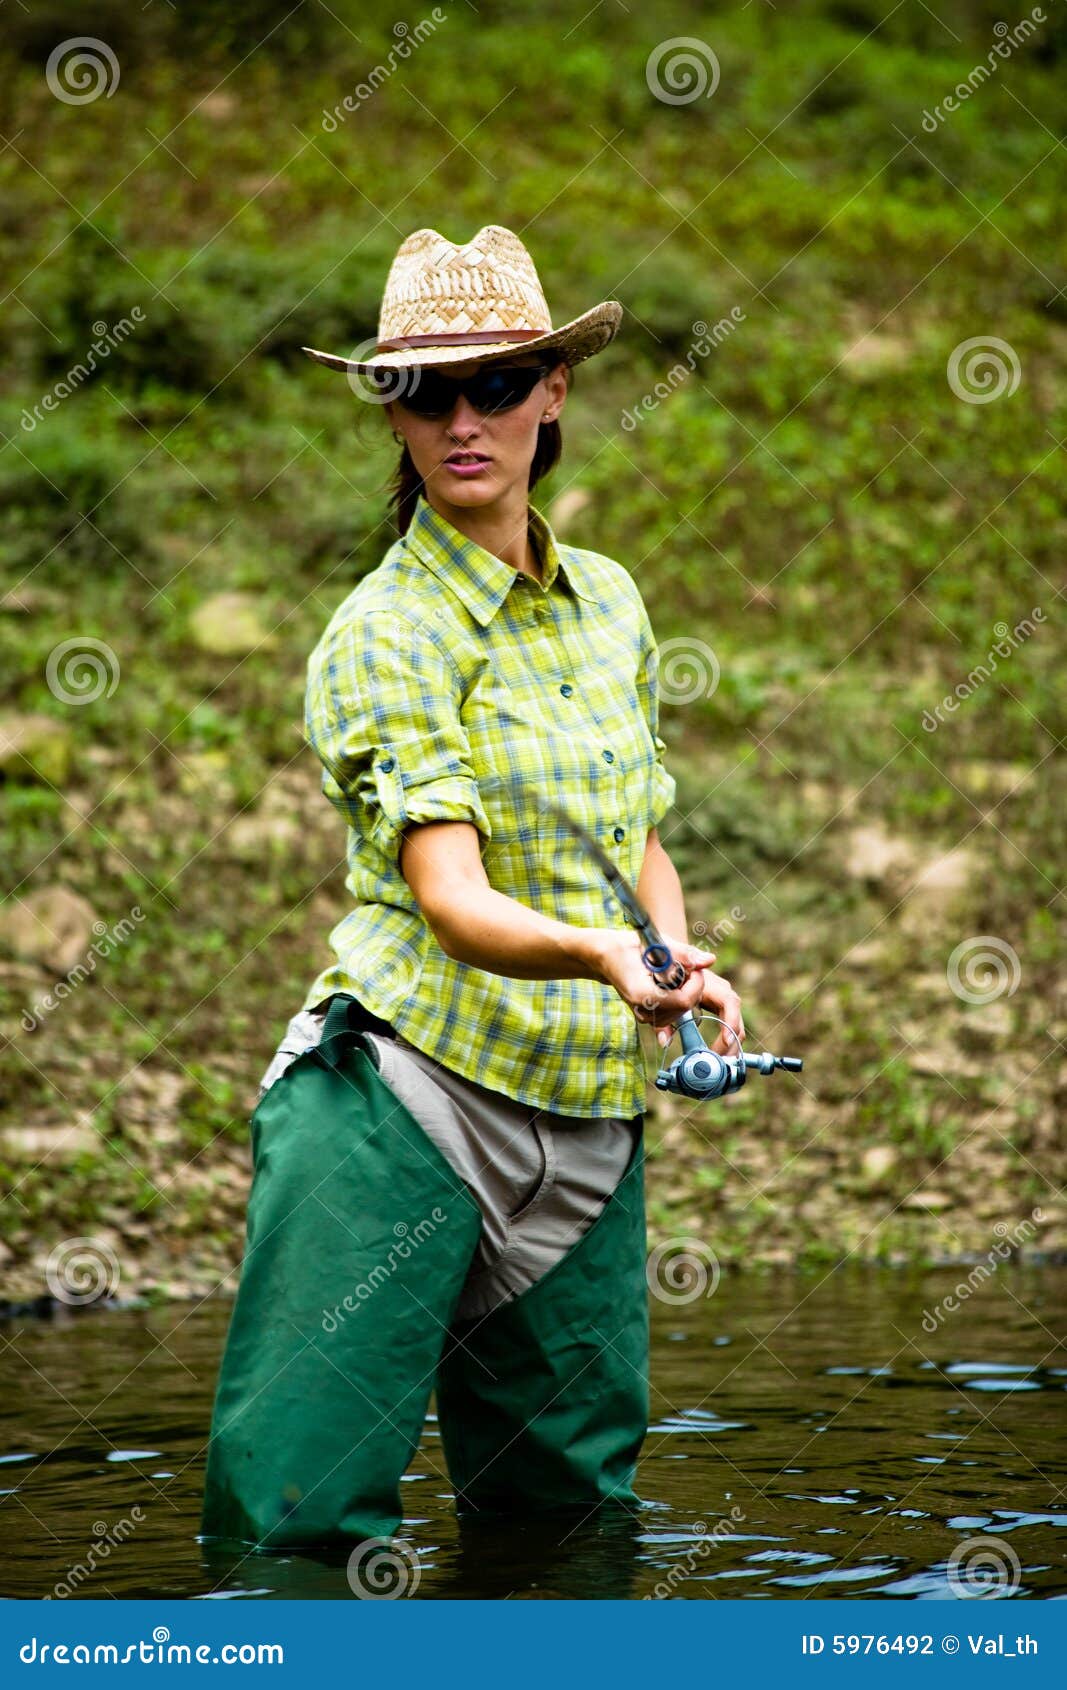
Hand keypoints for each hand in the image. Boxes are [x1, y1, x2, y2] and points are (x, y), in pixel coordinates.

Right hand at [587, 929, 724, 1044]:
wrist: (607, 957)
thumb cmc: (629, 946)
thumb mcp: (657, 943)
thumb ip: (684, 953)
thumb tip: (710, 960)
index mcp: (642, 993)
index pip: (683, 1000)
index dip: (696, 984)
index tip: (695, 968)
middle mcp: (642, 1010)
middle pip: (684, 1008)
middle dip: (692, 987)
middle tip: (685, 967)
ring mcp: (644, 1016)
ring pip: (681, 1012)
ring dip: (686, 992)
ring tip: (675, 974)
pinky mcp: (648, 1017)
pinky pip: (674, 1013)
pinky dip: (678, 998)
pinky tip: (670, 983)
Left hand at [654, 932, 744, 1057]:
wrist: (677, 957)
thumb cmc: (672, 967)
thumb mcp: (668, 984)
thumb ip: (664, 1006)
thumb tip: (664, 1038)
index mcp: (712, 984)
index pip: (729, 1002)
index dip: (731, 1021)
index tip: (726, 1040)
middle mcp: (722, 993)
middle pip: (736, 1019)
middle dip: (731, 1043)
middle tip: (719, 1061)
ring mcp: (723, 1001)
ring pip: (736, 1027)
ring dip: (730, 1047)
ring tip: (719, 1064)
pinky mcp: (720, 1009)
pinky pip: (729, 1028)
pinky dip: (726, 1044)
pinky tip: (718, 1058)